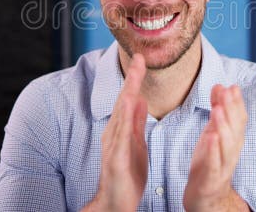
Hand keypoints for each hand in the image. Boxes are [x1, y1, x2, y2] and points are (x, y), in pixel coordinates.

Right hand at [85, 54, 148, 211]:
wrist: (115, 203)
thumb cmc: (126, 175)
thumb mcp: (136, 143)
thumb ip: (136, 122)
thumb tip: (140, 99)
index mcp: (121, 129)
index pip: (128, 98)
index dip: (135, 78)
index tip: (142, 59)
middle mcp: (114, 133)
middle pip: (123, 101)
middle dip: (131, 79)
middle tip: (139, 58)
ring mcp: (113, 146)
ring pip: (120, 116)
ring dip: (127, 95)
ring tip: (134, 76)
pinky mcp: (116, 160)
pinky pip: (121, 138)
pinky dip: (125, 123)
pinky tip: (129, 111)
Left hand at [183, 84, 248, 210]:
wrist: (207, 197)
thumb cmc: (210, 161)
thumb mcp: (213, 132)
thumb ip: (218, 110)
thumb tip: (220, 85)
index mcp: (233, 140)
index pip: (239, 119)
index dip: (237, 103)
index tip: (233, 86)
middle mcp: (231, 152)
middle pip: (235, 129)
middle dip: (231, 110)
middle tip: (225, 92)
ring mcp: (222, 166)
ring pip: (227, 145)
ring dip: (223, 126)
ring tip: (217, 110)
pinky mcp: (211, 179)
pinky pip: (213, 164)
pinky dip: (212, 151)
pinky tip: (210, 137)